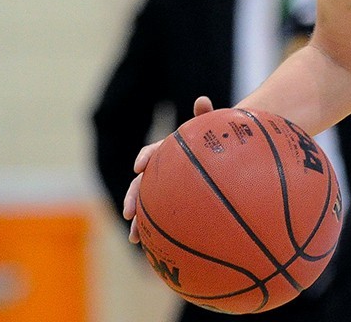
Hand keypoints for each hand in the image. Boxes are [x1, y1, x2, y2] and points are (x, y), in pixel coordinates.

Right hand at [123, 96, 214, 242]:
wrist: (221, 157)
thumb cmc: (215, 141)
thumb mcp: (212, 128)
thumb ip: (205, 117)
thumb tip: (201, 99)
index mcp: (168, 152)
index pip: (152, 152)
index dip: (145, 157)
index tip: (140, 166)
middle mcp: (161, 171)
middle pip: (141, 184)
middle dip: (132, 198)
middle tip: (129, 212)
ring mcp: (165, 189)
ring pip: (147, 205)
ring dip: (138, 221)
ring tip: (135, 238)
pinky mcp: (172, 205)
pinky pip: (161, 219)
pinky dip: (156, 232)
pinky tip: (155, 250)